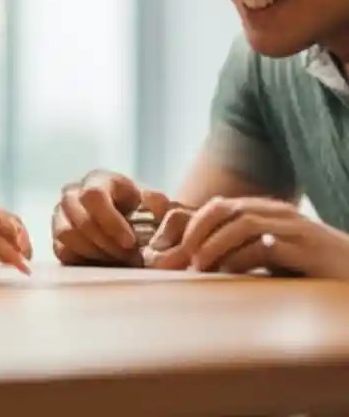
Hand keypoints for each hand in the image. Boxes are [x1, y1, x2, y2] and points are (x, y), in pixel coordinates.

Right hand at [52, 170, 173, 266]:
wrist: (128, 226)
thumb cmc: (142, 214)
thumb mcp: (156, 205)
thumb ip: (160, 203)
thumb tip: (150, 198)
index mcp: (97, 180)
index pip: (93, 196)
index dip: (110, 221)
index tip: (130, 242)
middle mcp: (73, 193)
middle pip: (79, 218)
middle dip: (106, 242)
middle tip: (129, 258)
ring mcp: (61, 214)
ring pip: (67, 234)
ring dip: (95, 252)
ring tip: (118, 260)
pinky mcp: (56, 235)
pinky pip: (61, 249)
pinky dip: (83, 259)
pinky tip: (104, 262)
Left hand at [143, 196, 348, 277]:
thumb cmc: (308, 269)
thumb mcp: (268, 257)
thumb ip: (236, 253)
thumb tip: (193, 262)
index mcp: (264, 212)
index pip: (218, 206)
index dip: (190, 222)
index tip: (171, 246)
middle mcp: (278, 214)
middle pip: (225, 209)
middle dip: (196, 230)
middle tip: (180, 256)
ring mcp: (295, 230)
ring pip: (243, 223)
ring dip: (214, 244)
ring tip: (199, 265)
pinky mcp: (309, 251)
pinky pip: (268, 247)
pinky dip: (242, 259)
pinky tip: (230, 274)